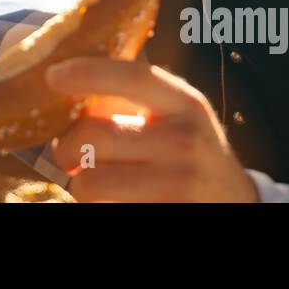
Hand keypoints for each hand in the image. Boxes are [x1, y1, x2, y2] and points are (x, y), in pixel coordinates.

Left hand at [46, 57, 258, 202]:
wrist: (236, 202)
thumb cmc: (192, 150)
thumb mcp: (179, 113)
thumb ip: (135, 97)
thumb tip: (67, 84)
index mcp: (185, 104)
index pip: (132, 78)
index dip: (87, 73)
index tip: (52, 76)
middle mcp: (184, 142)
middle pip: (95, 136)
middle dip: (65, 146)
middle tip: (65, 153)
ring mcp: (178, 185)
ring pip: (91, 182)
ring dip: (79, 183)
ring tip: (91, 179)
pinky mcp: (165, 215)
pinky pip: (106, 210)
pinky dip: (98, 205)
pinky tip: (112, 198)